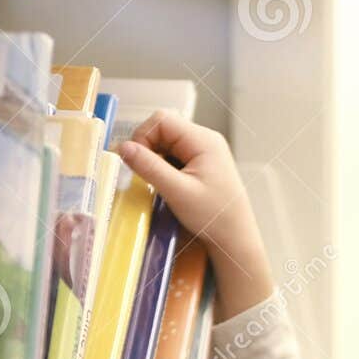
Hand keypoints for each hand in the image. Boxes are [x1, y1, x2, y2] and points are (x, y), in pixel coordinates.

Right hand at [117, 112, 256, 255]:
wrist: (235, 238)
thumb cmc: (214, 218)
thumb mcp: (177, 192)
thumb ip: (150, 167)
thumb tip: (123, 147)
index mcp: (204, 140)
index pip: (162, 120)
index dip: (142, 136)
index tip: (135, 161)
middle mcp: (205, 140)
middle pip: (163, 129)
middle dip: (148, 149)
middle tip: (145, 175)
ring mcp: (205, 151)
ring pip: (167, 143)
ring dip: (155, 160)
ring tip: (160, 184)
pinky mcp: (202, 164)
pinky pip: (174, 156)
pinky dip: (164, 168)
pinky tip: (169, 186)